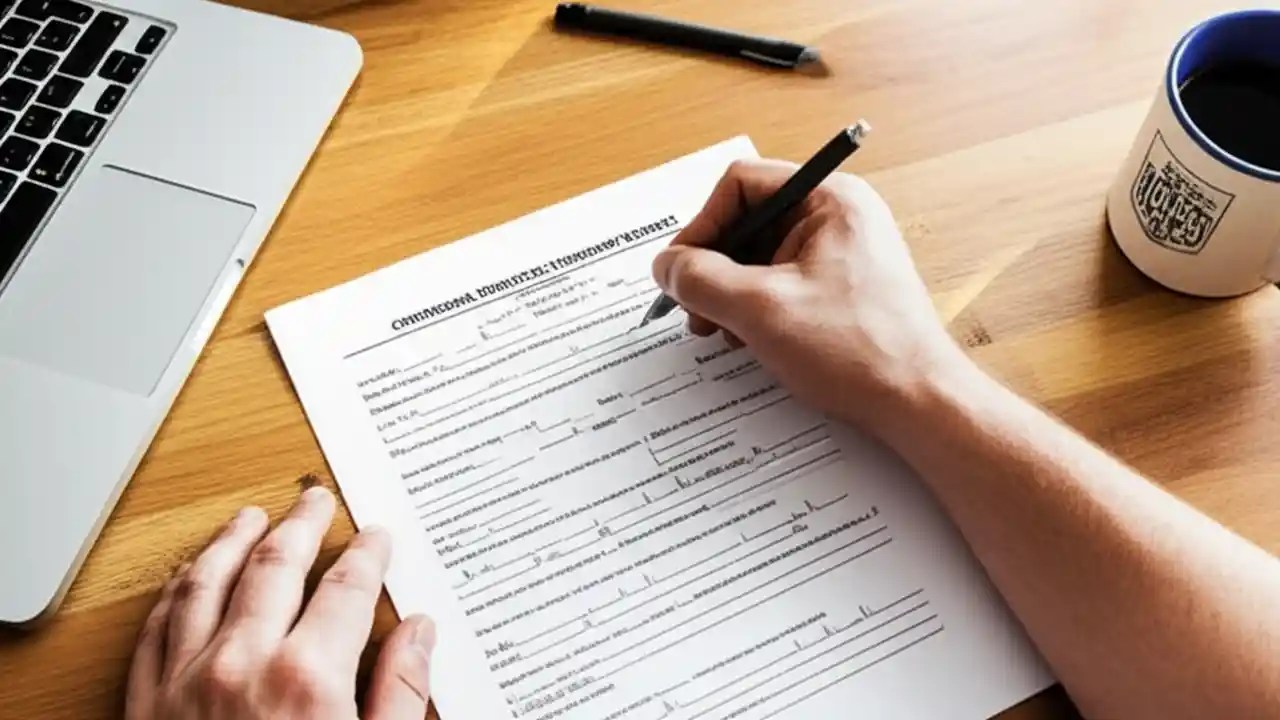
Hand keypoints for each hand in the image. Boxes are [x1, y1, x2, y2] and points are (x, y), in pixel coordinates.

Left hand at [127, 487, 434, 719]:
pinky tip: (190, 577)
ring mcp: (184, 682)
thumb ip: (400, 692)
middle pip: (275, 565)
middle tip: (314, 500)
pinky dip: (176, 590)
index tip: (376, 537)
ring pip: (206, 581)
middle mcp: (241, 664)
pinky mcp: (143, 706)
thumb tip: (420, 632)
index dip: (367, 553)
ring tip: (249, 518)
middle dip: (299, 524)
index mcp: (309, 678)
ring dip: (231, 540)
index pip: (347, 586)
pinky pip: (155, 626)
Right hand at [653, 159, 965, 437]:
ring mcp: (843, 253)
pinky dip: (756, 308)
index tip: (680, 270)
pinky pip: (783, 283)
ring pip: (762, 257)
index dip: (701, 226)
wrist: (919, 402)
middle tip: (695, 309)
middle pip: (749, 222)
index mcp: (829, 200)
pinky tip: (750, 341)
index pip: (741, 185)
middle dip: (713, 267)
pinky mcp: (843, 288)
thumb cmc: (858, 349)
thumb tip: (666, 267)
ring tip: (722, 332)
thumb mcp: (760, 310)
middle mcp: (839, 217)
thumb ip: (702, 280)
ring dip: (731, 293)